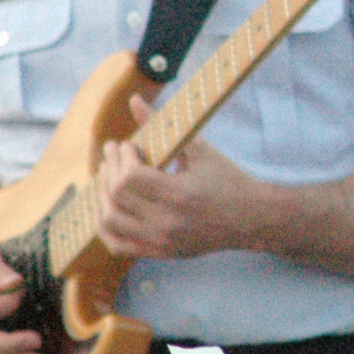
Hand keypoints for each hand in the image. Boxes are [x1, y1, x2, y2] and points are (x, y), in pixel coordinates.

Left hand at [96, 93, 256, 259]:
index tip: (128, 146)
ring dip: (102, 196)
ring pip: (110, 221)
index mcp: (178, 195)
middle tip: (113, 154)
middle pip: (116, 196)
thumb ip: (162, 126)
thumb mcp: (199, 149)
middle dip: (109, 170)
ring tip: (108, 179)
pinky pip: (117, 245)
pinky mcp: (160, 253)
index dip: (121, 157)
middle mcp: (166, 222)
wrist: (251, 219)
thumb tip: (134, 100)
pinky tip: (108, 207)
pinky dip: (105, 226)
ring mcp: (161, 241)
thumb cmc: (228, 180)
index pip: (129, 178)